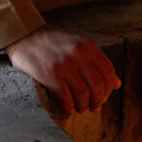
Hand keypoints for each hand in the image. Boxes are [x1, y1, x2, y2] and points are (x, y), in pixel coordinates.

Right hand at [4, 25, 120, 115]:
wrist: (24, 33)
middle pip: (98, 86)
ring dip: (83, 106)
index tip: (104, 97)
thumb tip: (117, 84)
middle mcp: (79, 54)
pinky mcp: (49, 75)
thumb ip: (97, 61)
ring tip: (79, 108)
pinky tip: (67, 109)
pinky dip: (68, 107)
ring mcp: (64, 64)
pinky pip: (65, 98)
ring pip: (83, 94)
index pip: (109, 73)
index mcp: (88, 46)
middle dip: (98, 101)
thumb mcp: (79, 43)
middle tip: (93, 107)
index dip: (109, 90)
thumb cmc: (52, 40)